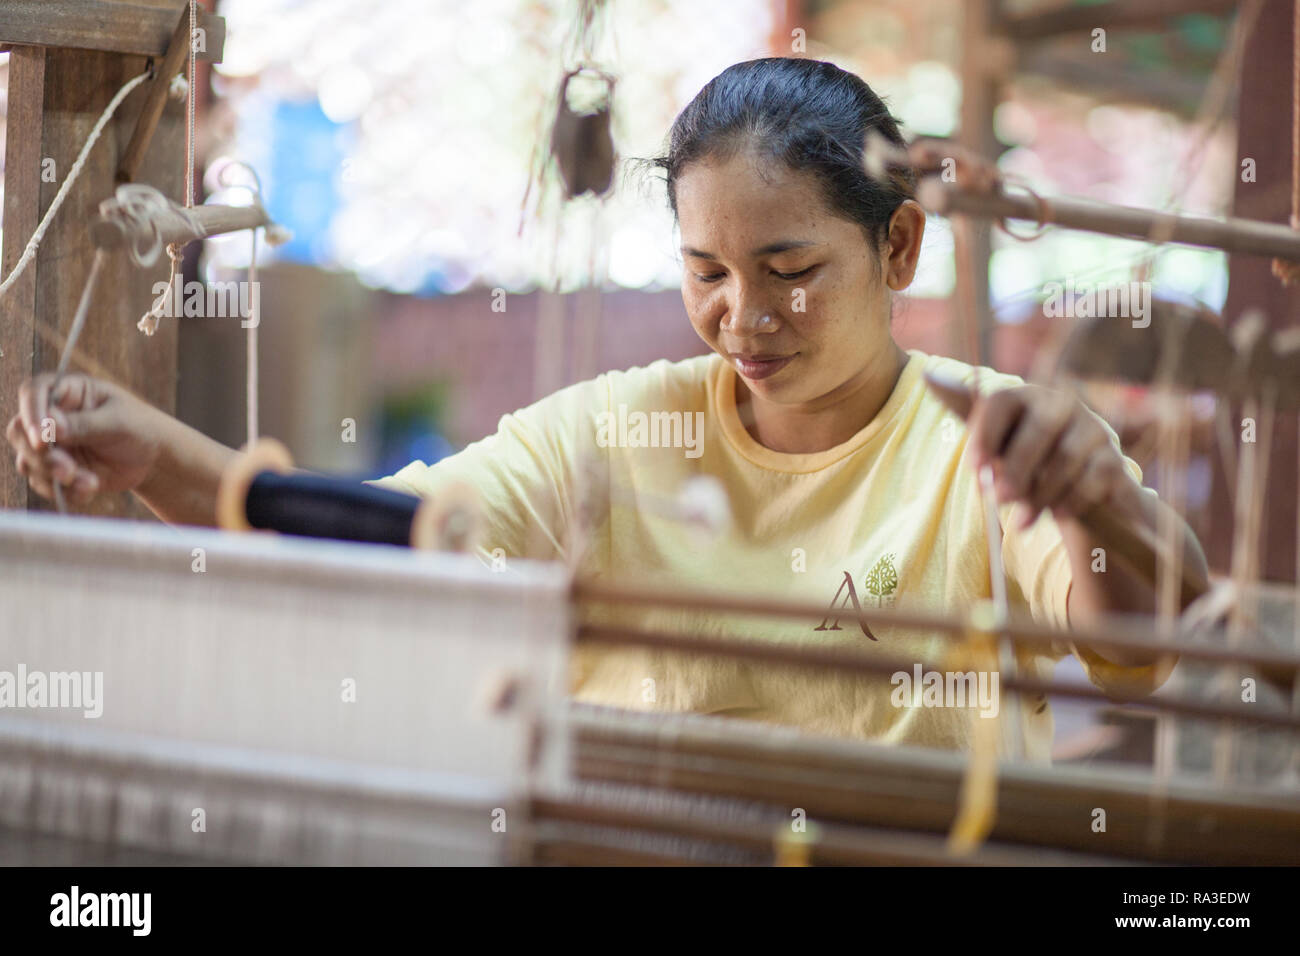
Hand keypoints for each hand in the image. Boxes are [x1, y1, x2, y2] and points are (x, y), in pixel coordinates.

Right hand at [6, 373, 161, 504]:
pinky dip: (63, 491)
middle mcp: (51, 416)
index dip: (32, 414)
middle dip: (41, 455)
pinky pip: (43, 483)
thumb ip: (85, 424)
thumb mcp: (119, 422)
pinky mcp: (54, 469)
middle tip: (67, 469)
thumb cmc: (140, 428)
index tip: (42, 439)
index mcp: (68, 391)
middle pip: (20, 431)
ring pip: (28, 461)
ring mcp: (51, 444)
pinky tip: (89, 490)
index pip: (34, 392)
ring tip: (89, 483)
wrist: (153, 458)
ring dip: (53, 477)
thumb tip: (50, 428)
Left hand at [925, 372, 1141, 530]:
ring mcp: (1093, 429)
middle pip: (1039, 428)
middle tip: (999, 498)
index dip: (986, 434)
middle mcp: (1062, 405)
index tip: (974, 468)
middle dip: (1017, 467)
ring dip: (1040, 493)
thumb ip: (993, 465)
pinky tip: (1056, 515)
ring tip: (1022, 520)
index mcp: (1026, 398)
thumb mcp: (1005, 465)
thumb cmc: (1032, 473)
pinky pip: (1092, 481)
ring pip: (1066, 458)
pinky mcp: (1114, 460)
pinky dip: (1070, 502)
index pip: (1002, 402)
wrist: (1087, 495)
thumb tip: (986, 479)